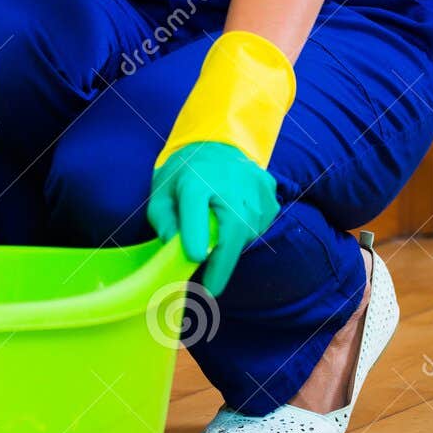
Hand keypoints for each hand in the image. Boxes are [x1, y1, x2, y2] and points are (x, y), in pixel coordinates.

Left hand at [146, 29, 295, 294]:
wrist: (219, 143)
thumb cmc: (184, 173)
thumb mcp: (161, 191)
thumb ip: (162, 219)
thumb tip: (172, 246)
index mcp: (196, 181)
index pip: (196, 213)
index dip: (195, 237)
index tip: (195, 260)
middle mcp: (231, 185)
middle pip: (231, 233)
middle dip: (221, 265)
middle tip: (210, 289)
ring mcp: (255, 191)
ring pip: (245, 234)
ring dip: (230, 245)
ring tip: (217, 236)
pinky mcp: (271, 197)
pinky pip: (258, 226)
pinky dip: (245, 231)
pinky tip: (234, 217)